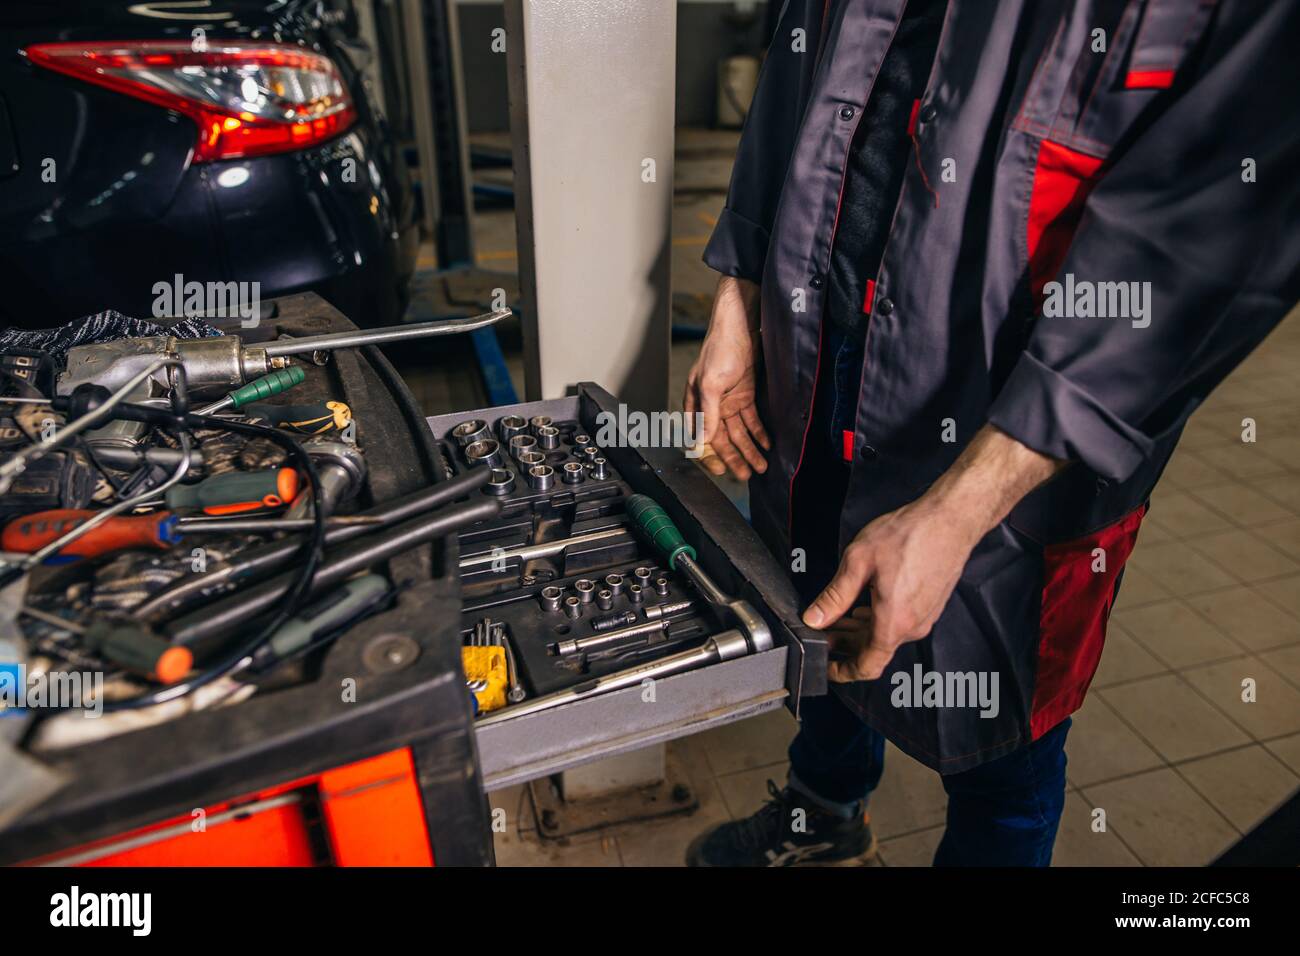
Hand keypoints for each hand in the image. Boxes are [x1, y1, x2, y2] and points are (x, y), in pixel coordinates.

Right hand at [684, 275, 769, 479]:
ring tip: (761, 466)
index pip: (703, 436)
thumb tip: (703, 441)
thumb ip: (708, 413)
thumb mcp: (711, 383)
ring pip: (741, 432)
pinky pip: (752, 419)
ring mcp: (730, 401)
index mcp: (697, 403)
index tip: (722, 472)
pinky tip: (767, 445)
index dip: (711, 455)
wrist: (741, 325)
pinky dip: (759, 433)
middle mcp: (712, 405)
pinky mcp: (746, 394)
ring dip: (750, 449)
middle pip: (724, 438)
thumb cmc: (720, 349)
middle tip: (747, 476)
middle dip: (735, 458)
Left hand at [807, 498, 981, 681]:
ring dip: (859, 629)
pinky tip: (864, 602)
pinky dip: (876, 618)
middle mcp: (912, 626)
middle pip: (873, 650)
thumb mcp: (859, 563)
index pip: (866, 667)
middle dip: (845, 644)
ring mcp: (924, 617)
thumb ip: (834, 597)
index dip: (842, 672)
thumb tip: (814, 618)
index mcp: (893, 623)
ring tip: (837, 615)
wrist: (950, 519)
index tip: (826, 666)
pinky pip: (898, 622)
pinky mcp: (929, 605)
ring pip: (885, 634)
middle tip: (822, 630)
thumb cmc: (911, 535)